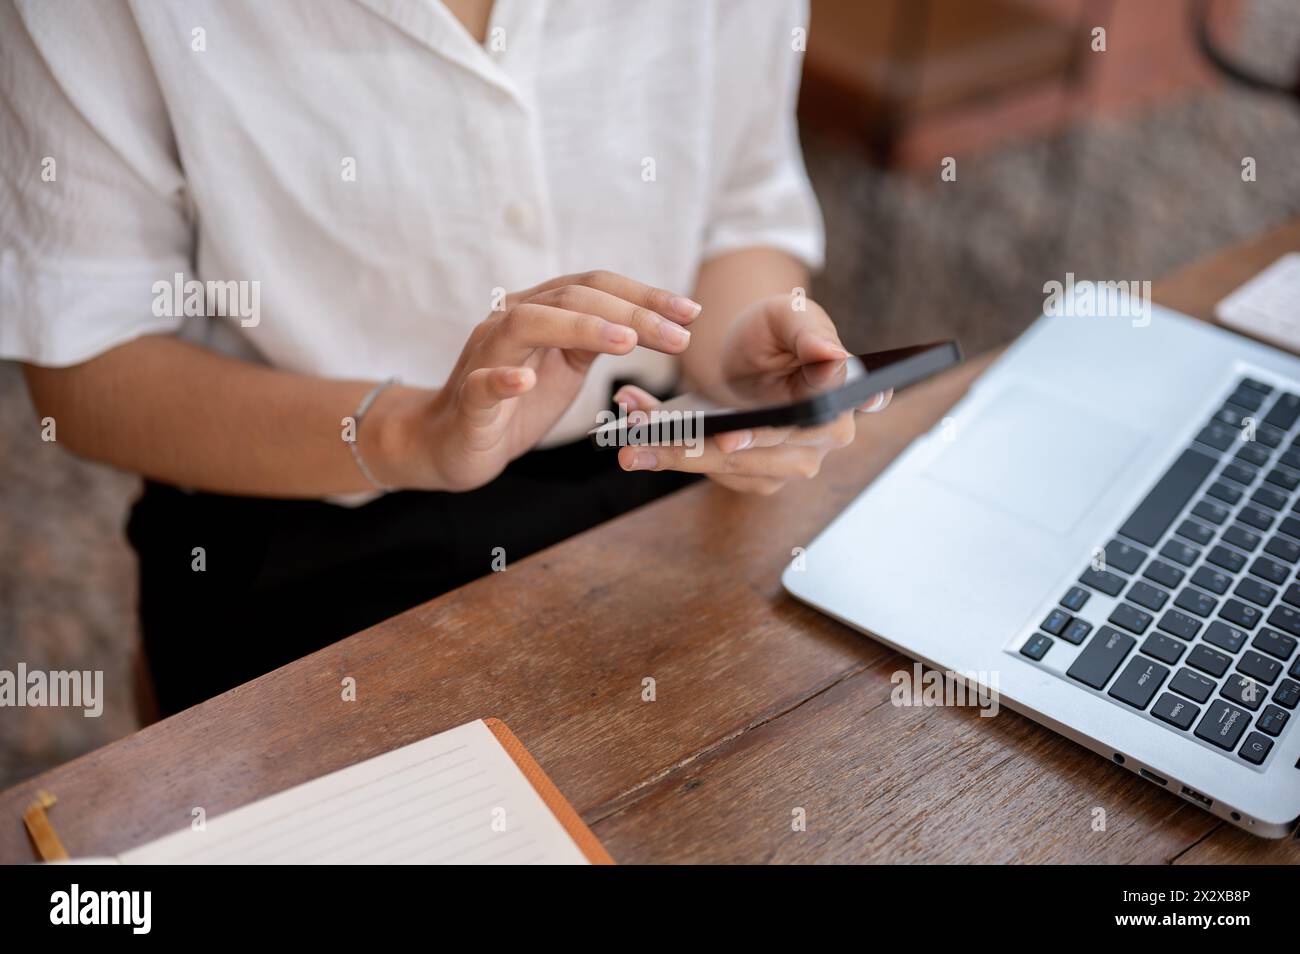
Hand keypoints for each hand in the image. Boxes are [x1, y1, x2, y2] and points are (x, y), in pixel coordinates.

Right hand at [374, 271, 699, 490]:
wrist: (451, 442)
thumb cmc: (514, 404)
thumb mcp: (566, 367)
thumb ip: (597, 340)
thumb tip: (653, 322)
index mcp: (540, 313)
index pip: (594, 286)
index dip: (644, 295)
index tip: (691, 312)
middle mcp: (510, 323)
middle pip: (571, 298)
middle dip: (630, 314)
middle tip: (679, 337)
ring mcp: (485, 358)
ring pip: (526, 325)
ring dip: (579, 328)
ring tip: (625, 342)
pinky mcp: (469, 400)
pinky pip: (483, 384)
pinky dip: (505, 379)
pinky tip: (528, 380)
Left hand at [615, 294, 890, 494]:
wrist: (757, 347)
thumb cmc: (780, 330)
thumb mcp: (794, 317)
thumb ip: (811, 334)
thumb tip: (832, 356)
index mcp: (836, 408)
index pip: (798, 428)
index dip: (761, 435)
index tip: (726, 439)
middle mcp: (815, 447)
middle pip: (751, 458)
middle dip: (696, 450)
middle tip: (646, 440)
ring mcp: (781, 465)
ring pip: (722, 468)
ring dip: (672, 453)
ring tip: (629, 436)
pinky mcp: (747, 475)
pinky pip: (703, 466)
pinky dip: (666, 449)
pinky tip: (633, 428)